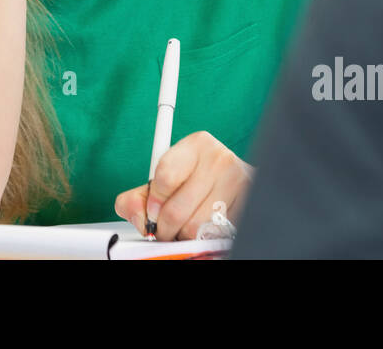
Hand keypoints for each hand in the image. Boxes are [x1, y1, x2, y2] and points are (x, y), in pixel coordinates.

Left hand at [114, 131, 254, 240]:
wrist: (238, 182)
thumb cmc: (199, 180)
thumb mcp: (167, 178)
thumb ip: (139, 196)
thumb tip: (133, 212)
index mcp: (197, 144)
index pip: (164, 176)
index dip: (153, 203)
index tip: (152, 213)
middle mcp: (220, 158)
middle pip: (177, 209)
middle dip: (165, 227)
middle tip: (165, 229)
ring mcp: (238, 181)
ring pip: (196, 226)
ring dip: (185, 234)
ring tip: (187, 225)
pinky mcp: (249, 205)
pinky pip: (215, 235)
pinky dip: (204, 238)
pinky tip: (204, 228)